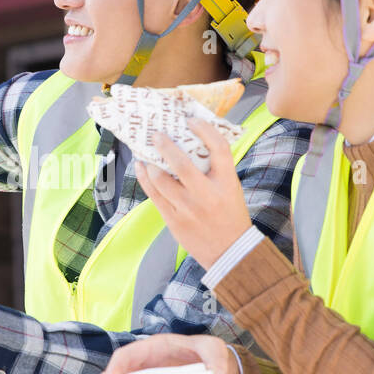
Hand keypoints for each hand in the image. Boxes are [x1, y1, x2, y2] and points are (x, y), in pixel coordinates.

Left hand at [134, 118, 251, 268]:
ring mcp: (188, 209)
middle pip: (182, 163)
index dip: (205, 130)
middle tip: (156, 134)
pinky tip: (142, 168)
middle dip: (165, 145)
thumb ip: (216, 170)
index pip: (218, 148)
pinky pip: (154, 195)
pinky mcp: (174, 221)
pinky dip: (145, 178)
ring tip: (146, 153)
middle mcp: (207, 195)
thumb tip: (191, 144)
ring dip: (151, 163)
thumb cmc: (231, 215)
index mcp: (226, 183)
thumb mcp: (231, 189)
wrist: (230, 252)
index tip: (192, 121)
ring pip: (161, 180)